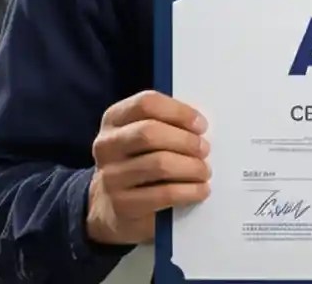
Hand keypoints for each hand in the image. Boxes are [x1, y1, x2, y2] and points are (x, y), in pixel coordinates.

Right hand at [86, 90, 210, 245]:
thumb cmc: (140, 164)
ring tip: (204, 171)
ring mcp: (111, 177)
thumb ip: (166, 125)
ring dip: (191, 167)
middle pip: (150, 132)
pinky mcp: (122, 205)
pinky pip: (163, 194)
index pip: (146, 103)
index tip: (201, 124)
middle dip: (185, 140)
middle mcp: (106, 145)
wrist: (114, 209)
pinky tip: (200, 190)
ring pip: (159, 164)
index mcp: (113, 119)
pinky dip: (189, 191)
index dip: (178, 111)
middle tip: (205, 149)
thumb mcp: (144, 139)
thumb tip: (200, 126)